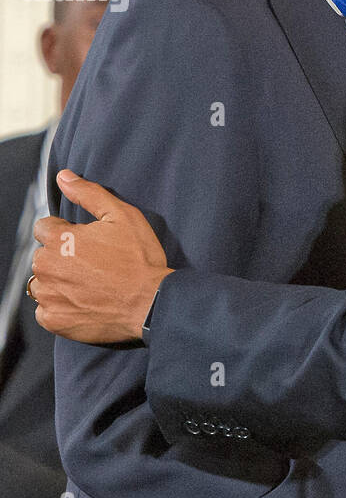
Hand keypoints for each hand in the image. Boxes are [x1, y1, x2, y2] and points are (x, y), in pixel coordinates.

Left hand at [31, 172, 172, 343]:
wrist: (151, 304)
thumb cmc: (140, 259)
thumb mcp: (122, 216)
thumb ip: (89, 194)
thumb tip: (64, 177)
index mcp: (59, 239)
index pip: (44, 228)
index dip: (66, 233)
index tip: (86, 243)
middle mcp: (47, 267)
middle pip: (43, 256)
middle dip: (61, 258)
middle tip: (92, 265)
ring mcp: (49, 296)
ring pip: (42, 283)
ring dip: (59, 282)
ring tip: (89, 285)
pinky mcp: (54, 320)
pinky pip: (46, 310)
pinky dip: (61, 307)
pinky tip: (84, 303)